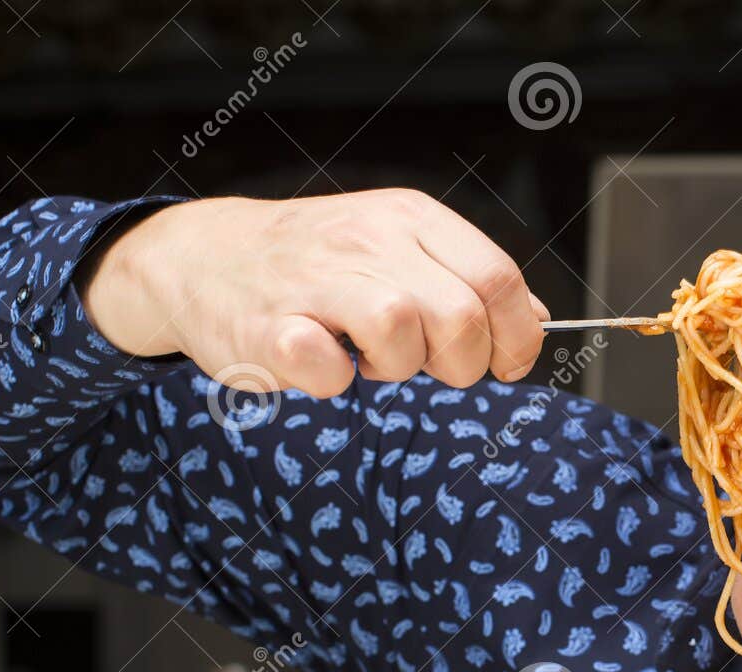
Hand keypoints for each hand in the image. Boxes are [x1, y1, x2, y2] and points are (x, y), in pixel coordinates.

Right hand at [80, 189, 549, 394]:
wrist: (203, 256)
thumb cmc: (319, 264)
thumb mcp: (400, 247)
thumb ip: (469, 280)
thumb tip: (538, 322)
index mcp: (411, 218)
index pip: (499, 279)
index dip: (517, 337)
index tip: (506, 365)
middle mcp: (368, 240)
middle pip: (462, 317)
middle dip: (461, 363)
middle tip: (427, 364)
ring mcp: (315, 281)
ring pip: (402, 335)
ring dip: (397, 368)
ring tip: (367, 356)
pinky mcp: (268, 328)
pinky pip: (328, 370)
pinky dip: (334, 382)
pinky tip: (322, 362)